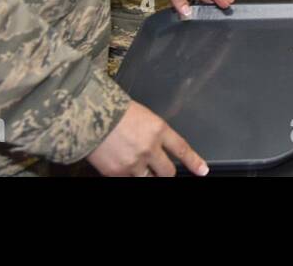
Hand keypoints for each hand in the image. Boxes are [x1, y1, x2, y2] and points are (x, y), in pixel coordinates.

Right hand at [88, 101, 207, 176]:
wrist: (89, 115)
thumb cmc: (115, 112)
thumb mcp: (144, 116)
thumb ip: (154, 133)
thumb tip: (160, 147)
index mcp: (158, 130)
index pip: (182, 149)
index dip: (194, 162)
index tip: (202, 171)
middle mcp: (149, 148)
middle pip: (168, 172)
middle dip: (166, 173)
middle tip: (162, 170)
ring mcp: (134, 163)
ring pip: (149, 179)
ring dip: (146, 174)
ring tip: (137, 164)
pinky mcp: (118, 173)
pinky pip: (129, 180)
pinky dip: (128, 175)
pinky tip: (122, 164)